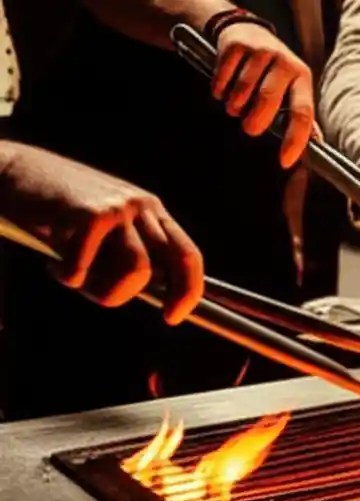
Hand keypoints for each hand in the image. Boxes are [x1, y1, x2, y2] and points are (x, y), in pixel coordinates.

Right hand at [0, 143, 203, 323]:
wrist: (16, 170)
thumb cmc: (60, 209)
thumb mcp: (106, 229)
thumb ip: (127, 255)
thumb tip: (151, 297)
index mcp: (152, 211)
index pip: (188, 255)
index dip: (188, 291)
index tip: (173, 317)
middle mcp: (142, 206)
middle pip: (170, 265)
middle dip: (141, 293)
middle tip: (105, 297)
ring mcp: (118, 208)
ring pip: (135, 270)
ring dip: (100, 288)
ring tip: (74, 277)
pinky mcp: (88, 213)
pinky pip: (87, 268)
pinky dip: (68, 277)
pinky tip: (55, 264)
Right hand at [211, 23, 314, 168]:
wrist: (249, 32)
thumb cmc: (274, 70)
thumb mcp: (293, 87)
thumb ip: (302, 116)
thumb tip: (316, 146)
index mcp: (302, 77)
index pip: (302, 112)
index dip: (295, 139)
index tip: (285, 161)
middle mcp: (284, 62)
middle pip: (268, 98)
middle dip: (256, 120)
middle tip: (250, 129)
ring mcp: (260, 51)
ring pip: (243, 89)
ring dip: (235, 106)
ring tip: (236, 107)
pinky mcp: (236, 45)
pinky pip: (223, 76)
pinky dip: (220, 90)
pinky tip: (223, 91)